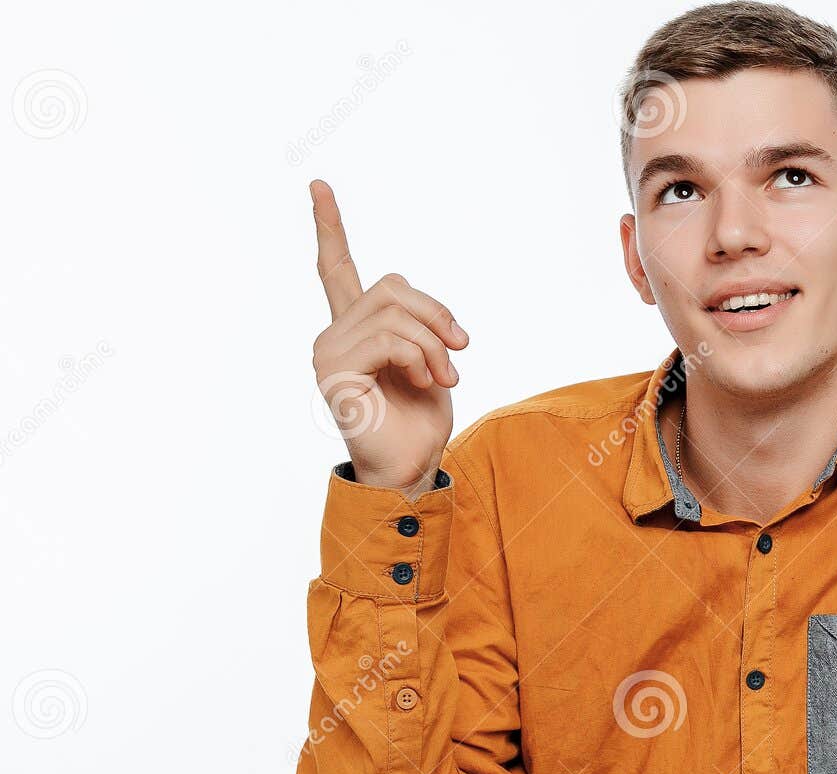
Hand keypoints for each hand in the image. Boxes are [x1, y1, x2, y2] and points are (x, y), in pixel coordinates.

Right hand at [310, 179, 467, 497]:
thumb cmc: (420, 419)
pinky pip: (389, 339)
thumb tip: (432, 319)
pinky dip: (421, 357)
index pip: (336, 268)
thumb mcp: (431, 359)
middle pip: (391, 286)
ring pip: (394, 312)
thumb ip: (421, 326)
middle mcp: (333, 334)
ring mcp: (328, 353)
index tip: (319, 185)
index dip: (331, 228)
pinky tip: (427, 382)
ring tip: (444, 376)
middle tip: (460, 350)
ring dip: (434, 343)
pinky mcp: (334, 373)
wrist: (412, 467)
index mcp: (356, 328)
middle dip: (436, 314)